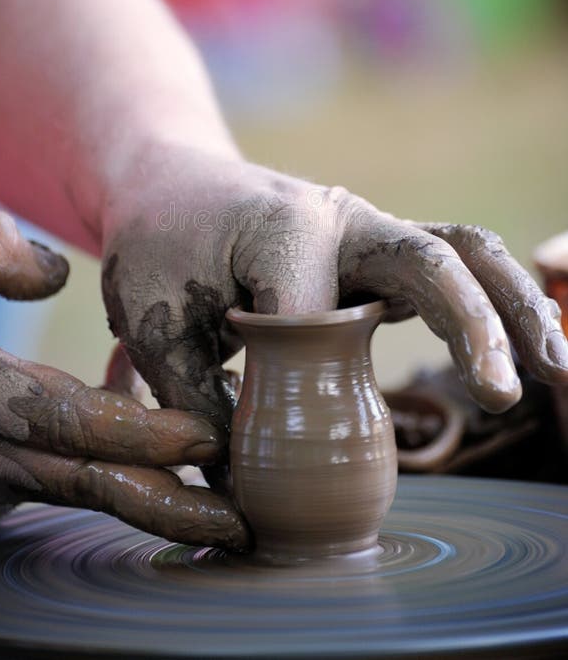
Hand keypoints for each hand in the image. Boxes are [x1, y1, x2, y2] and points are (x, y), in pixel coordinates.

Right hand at [0, 209, 247, 549]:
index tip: (204, 439)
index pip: (66, 424)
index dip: (138, 435)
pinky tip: (158, 480)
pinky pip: (53, 487)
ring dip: (147, 504)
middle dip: (166, 506)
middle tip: (239, 524)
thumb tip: (53, 273)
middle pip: (85, 483)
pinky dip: (107, 485)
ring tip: (218, 517)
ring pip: (74, 494)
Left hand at [101, 146, 567, 424]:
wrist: (170, 184)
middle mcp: (346, 220)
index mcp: (289, 227)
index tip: (258, 433)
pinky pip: (448, 271)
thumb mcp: (153, 323)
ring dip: (513, 309)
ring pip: (461, 257)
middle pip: (435, 262)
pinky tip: (515, 355)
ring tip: (556, 371)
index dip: (296, 384)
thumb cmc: (157, 245)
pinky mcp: (379, 254)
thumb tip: (243, 496)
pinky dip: (488, 307)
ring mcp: (370, 231)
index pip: (321, 322)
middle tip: (502, 395)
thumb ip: (197, 405)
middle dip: (479, 326)